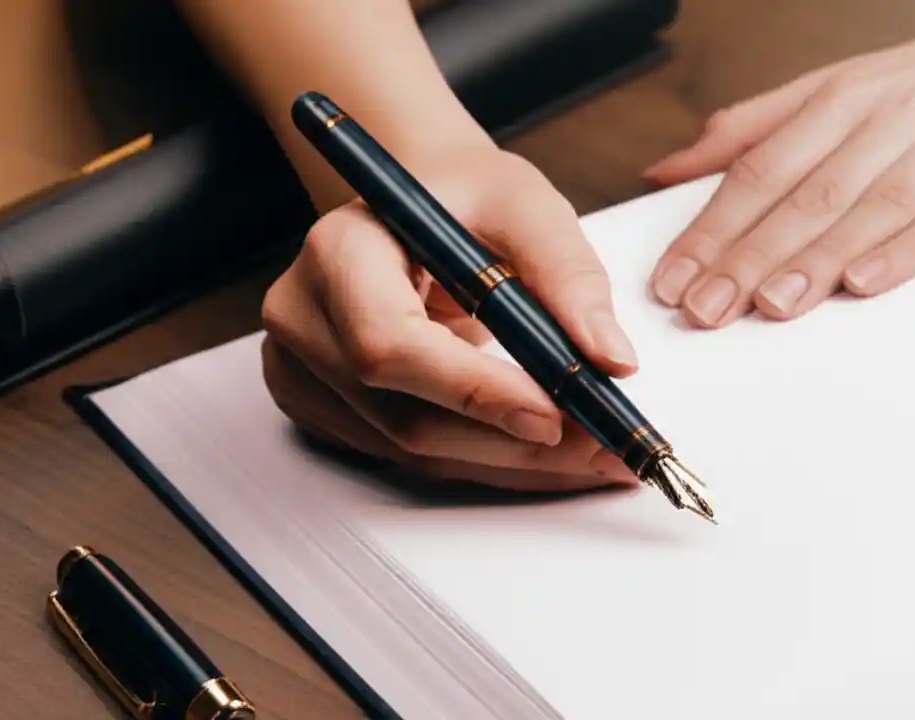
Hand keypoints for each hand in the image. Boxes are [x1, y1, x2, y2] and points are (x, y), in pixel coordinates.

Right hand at [262, 147, 640, 490]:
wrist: (416, 209)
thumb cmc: (461, 196)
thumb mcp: (525, 205)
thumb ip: (569, 276)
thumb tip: (610, 357)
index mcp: (340, 250)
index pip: (390, 343)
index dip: (474, 391)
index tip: (556, 414)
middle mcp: (305, 316)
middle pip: (402, 414)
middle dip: (512, 440)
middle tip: (602, 447)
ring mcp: (304, 370)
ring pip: (411, 449)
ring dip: (508, 461)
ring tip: (589, 452)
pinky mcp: (324, 408)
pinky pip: (408, 457)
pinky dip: (483, 459)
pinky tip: (538, 448)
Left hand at [645, 0, 914, 327]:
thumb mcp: (834, 86)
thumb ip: (748, 129)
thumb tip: (667, 169)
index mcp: (835, 101)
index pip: (756, 170)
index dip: (709, 227)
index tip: (671, 278)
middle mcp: (881, 121)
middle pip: (801, 196)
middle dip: (745, 256)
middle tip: (704, 309)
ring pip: (865, 208)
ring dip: (813, 261)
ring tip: (768, 306)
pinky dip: (905, 250)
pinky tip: (866, 284)